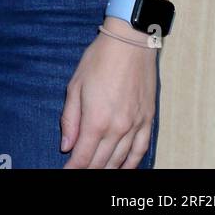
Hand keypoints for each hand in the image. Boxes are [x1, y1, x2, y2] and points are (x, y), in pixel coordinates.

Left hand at [59, 29, 157, 167]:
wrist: (130, 42)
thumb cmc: (100, 59)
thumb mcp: (75, 85)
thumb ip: (70, 119)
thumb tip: (66, 145)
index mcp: (96, 120)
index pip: (83, 157)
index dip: (73, 168)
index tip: (66, 172)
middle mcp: (117, 128)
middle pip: (101, 162)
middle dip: (88, 170)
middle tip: (79, 171)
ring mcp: (135, 126)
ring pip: (120, 160)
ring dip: (107, 169)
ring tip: (97, 172)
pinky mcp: (147, 120)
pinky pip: (141, 150)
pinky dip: (131, 164)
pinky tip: (123, 169)